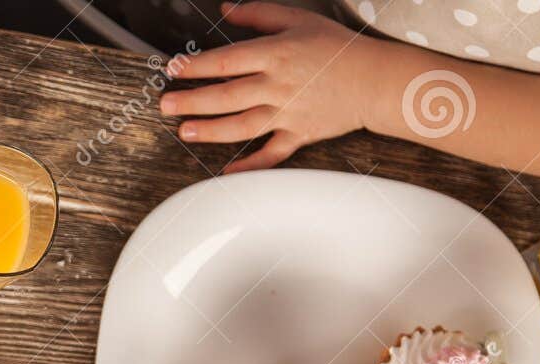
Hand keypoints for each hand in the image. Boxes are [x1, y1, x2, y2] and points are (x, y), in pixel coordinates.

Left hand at [160, 2, 385, 172]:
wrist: (374, 80)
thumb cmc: (338, 48)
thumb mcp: (299, 20)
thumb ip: (259, 14)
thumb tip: (226, 10)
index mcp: (277, 54)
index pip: (227, 60)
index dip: (197, 66)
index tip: (173, 69)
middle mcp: (279, 86)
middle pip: (228, 96)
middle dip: (193, 101)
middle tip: (165, 105)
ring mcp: (288, 114)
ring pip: (243, 126)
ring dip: (211, 131)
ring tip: (185, 131)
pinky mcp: (300, 135)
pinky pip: (272, 155)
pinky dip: (251, 166)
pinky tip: (228, 172)